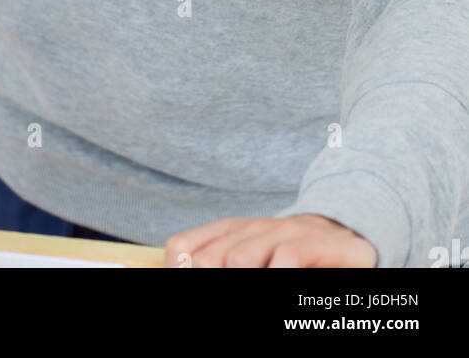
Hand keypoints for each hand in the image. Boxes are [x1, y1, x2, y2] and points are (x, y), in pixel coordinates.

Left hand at [164, 213, 377, 267]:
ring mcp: (282, 232)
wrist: (343, 237)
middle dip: (212, 278)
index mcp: (229, 232)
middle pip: (211, 258)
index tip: (185, 279)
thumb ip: (218, 260)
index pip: (184, 249)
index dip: (180, 269)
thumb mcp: (250, 256)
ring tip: (257, 285)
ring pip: (240, 257)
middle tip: (224, 295)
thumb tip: (184, 269)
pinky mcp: (313, 243)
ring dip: (242, 277)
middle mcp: (251, 229)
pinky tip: (280, 280)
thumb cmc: (291, 256)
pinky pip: (286, 258)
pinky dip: (278, 274)